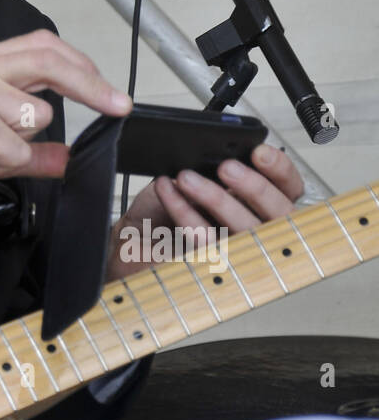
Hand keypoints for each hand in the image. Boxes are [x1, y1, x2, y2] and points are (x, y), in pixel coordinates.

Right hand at [0, 28, 131, 218]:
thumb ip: (26, 149)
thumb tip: (63, 157)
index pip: (43, 47)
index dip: (83, 67)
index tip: (109, 92)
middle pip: (52, 60)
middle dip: (93, 85)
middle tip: (119, 105)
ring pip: (37, 117)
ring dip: (22, 144)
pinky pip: (16, 148)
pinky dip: (2, 164)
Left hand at [108, 143, 304, 279]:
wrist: (131, 238)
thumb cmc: (162, 210)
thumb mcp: (187, 177)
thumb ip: (209, 167)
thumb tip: (218, 154)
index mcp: (257, 203)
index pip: (289, 190)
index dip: (280, 171)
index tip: (259, 152)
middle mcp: (254, 229)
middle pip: (279, 215)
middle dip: (254, 187)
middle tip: (227, 168)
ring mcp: (234, 251)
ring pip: (245, 232)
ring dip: (217, 200)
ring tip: (188, 178)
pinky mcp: (207, 267)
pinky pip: (205, 243)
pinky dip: (184, 212)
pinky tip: (168, 191)